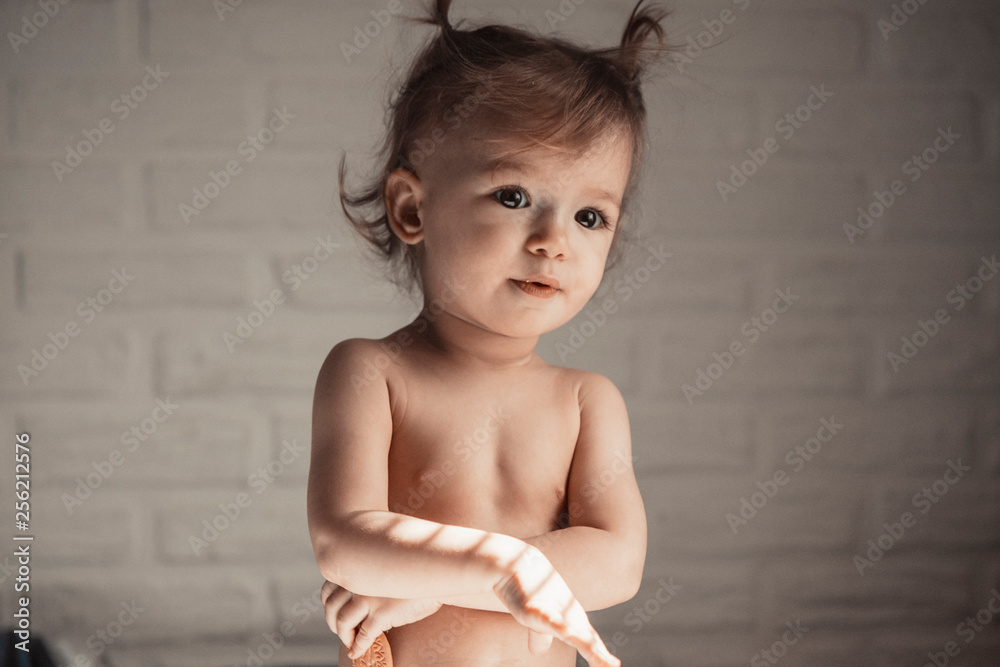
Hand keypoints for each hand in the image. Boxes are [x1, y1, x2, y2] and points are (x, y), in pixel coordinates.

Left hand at [321, 580, 441, 659]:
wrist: (438, 574)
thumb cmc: (413, 571)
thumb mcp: (383, 567)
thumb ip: (367, 576)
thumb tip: (354, 596)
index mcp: (356, 568)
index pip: (327, 589)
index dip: (327, 605)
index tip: (334, 613)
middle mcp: (358, 581)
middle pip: (331, 608)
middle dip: (332, 623)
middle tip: (340, 631)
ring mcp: (369, 598)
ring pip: (342, 623)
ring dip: (343, 636)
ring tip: (349, 642)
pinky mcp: (382, 614)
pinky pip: (363, 636)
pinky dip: (357, 646)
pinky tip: (356, 652)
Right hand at [492, 546, 619, 666]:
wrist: (514, 563)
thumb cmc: (526, 590)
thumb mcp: (535, 618)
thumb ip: (540, 636)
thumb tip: (538, 651)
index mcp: (569, 622)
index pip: (589, 643)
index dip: (600, 657)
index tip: (613, 666)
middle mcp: (565, 617)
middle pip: (585, 640)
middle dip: (598, 655)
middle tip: (613, 666)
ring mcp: (551, 612)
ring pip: (572, 631)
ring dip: (587, 645)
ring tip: (601, 659)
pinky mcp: (533, 607)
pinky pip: (547, 618)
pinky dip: (558, 625)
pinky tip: (567, 632)